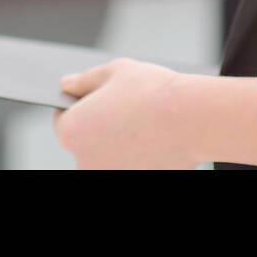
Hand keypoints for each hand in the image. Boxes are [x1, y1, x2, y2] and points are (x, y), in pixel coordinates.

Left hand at [54, 59, 200, 168]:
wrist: (193, 118)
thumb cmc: (152, 91)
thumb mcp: (113, 72)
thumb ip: (84, 80)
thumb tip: (66, 85)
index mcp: (72, 131)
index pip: (63, 121)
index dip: (79, 107)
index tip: (98, 102)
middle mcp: (84, 162)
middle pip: (85, 144)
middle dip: (99, 129)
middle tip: (126, 112)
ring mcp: (108, 178)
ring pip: (107, 160)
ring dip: (118, 148)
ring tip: (142, 127)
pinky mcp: (133, 184)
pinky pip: (129, 168)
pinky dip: (137, 161)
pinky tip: (153, 143)